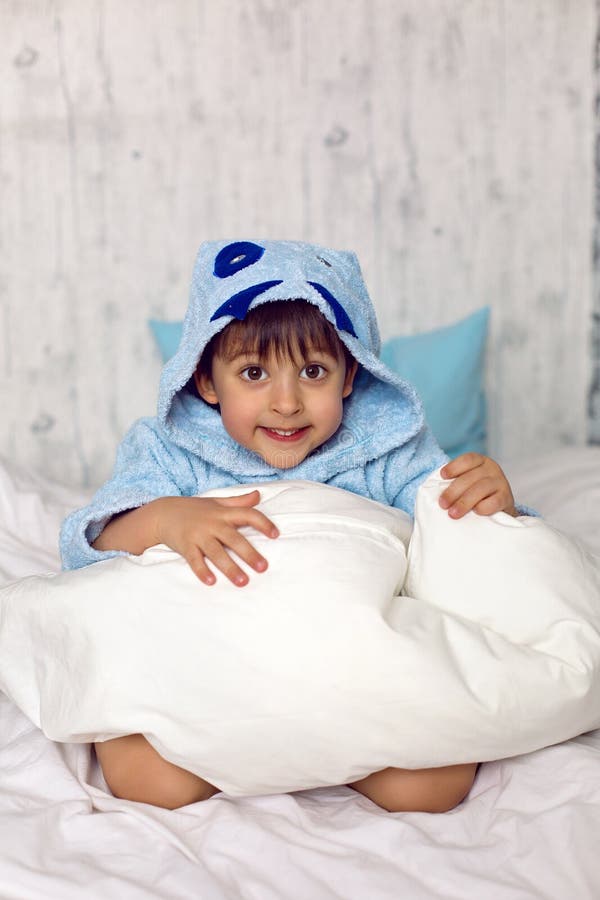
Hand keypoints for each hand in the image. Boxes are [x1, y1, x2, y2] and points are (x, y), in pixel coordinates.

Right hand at [152, 490, 278, 586]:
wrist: (163, 513)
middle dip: (249, 553)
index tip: (276, 534)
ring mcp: (198, 535)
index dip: (263, 523)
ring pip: (216, 553)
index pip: (248, 515)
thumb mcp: (217, 502)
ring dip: (230, 568)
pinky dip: (202, 571)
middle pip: (234, 539)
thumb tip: (259, 495)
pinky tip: (211, 582)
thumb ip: (238, 501)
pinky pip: (194, 560)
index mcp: (223, 513)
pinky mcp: (185, 545)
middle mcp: (213, 524)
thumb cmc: (194, 509)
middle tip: (263, 567)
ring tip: (243, 582)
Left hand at [439, 453, 516, 518]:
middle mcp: (492, 469)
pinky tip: (476, 512)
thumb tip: (437, 494)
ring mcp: (501, 482)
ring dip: (464, 502)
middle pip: (470, 477)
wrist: (500, 508)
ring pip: (481, 489)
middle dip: (453, 491)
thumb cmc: (477, 494)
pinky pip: (494, 501)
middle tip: (442, 504)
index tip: (442, 476)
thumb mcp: (468, 483)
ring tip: (453, 514)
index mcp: (480, 461)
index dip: (454, 467)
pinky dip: (483, 507)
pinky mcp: (506, 498)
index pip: (467, 459)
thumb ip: (456, 483)